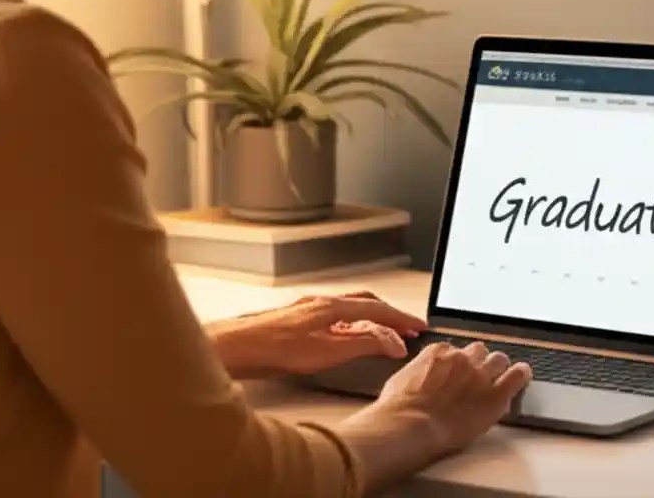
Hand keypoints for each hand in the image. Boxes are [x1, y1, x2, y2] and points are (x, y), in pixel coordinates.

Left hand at [206, 291, 427, 378]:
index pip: (379, 310)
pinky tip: (344, 339)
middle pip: (365, 303)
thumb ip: (364, 344)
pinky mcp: (294, 320)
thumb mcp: (328, 351)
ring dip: (370, 320)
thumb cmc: (274, 349)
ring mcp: (306, 309)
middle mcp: (321, 302)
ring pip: (348, 309)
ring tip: (381, 335)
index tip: (419, 328)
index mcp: (333, 306)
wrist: (234, 348)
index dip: (403, 320)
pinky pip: (332, 317)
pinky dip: (350, 325)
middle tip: (406, 330)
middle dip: (390, 315)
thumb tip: (393, 341)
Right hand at [334, 341, 531, 493]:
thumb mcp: (400, 381)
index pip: (455, 349)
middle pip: (479, 351)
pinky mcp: (496, 395)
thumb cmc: (397, 410)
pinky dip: (521, 376)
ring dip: (498, 370)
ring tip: (500, 380)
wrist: (408, 426)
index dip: (458, 363)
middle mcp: (461, 358)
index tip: (458, 372)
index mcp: (437, 352)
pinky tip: (522, 378)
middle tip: (477, 378)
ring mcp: (480, 375)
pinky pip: (518, 376)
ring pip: (499, 360)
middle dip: (479, 363)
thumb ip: (418, 374)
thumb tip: (419, 378)